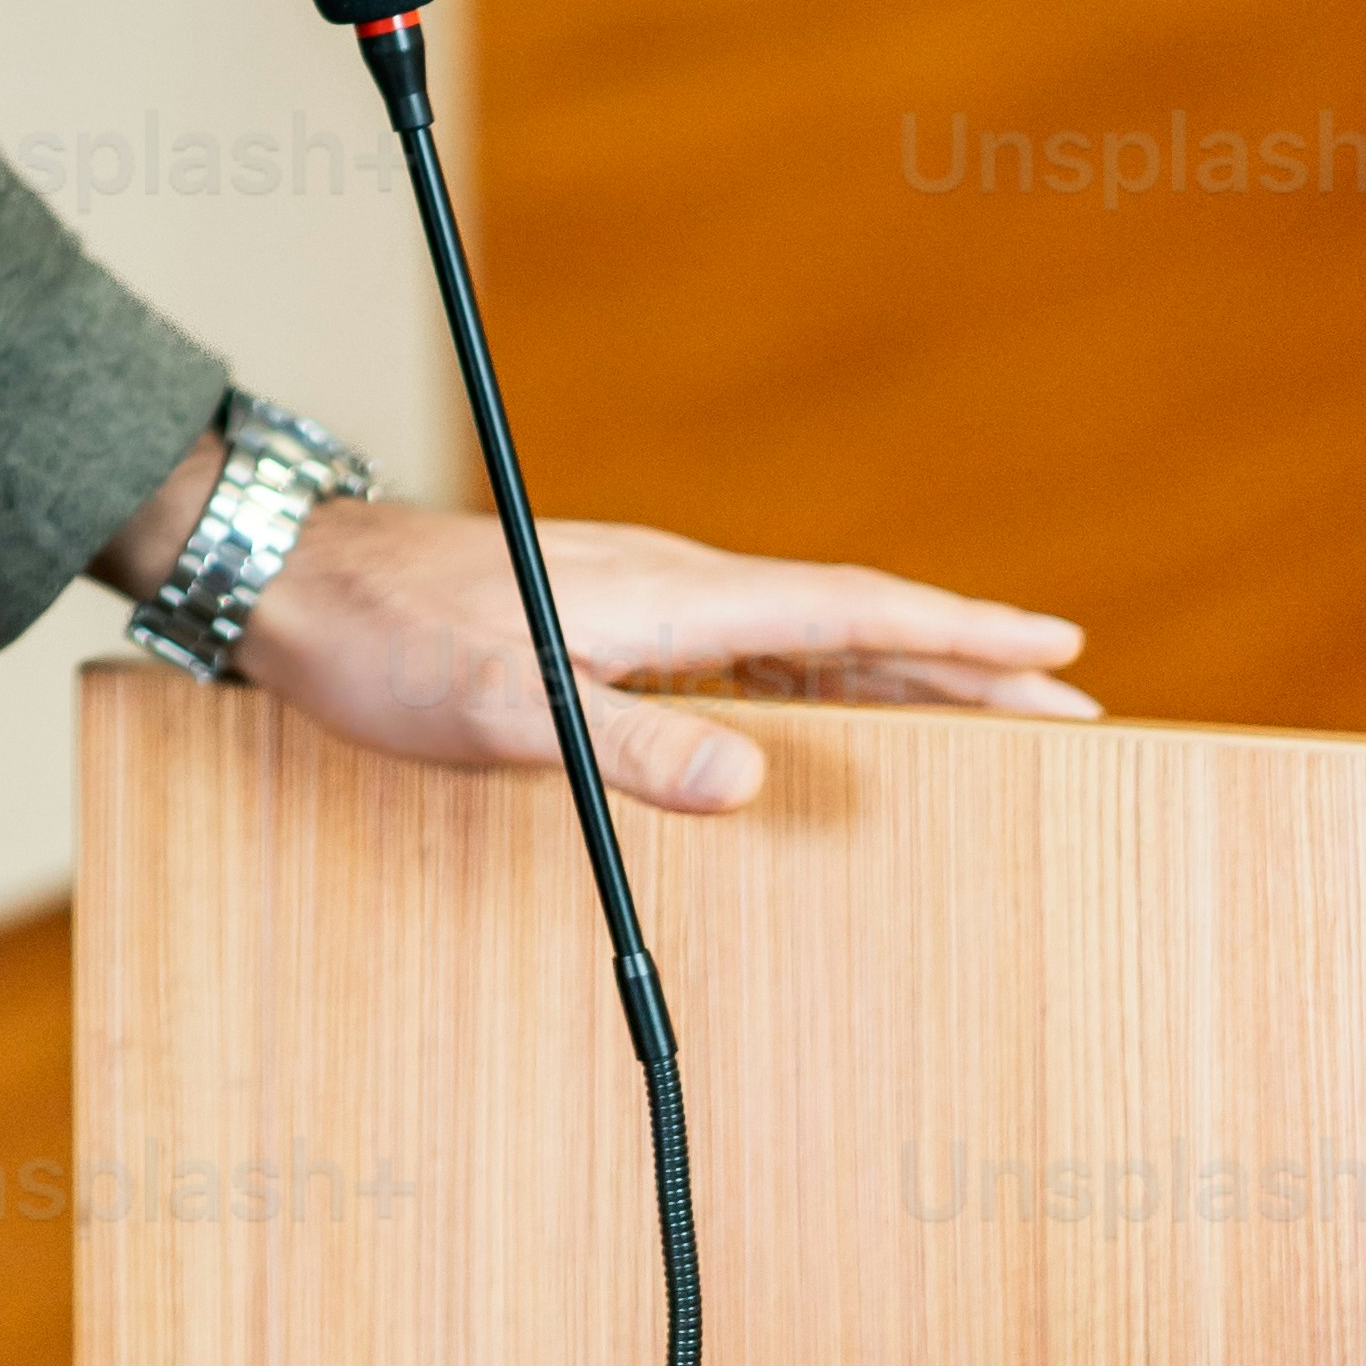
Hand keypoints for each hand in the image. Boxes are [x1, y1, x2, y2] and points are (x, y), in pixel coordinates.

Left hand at [101, 469, 1093, 808]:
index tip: (1060, 649)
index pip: (850, 606)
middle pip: (849, 620)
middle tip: (1069, 700)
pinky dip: (817, 675)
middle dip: (963, 658)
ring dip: (898, 666)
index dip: (960, 632)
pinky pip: (746, 648)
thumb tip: (754, 783)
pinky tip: (826, 713)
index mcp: (671, 597)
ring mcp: (641, 600)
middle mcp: (672, 586)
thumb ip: (630, 750)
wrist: (296, 583)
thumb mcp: (504, 714)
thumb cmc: (390, 646)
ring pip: (803, 632)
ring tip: (982, 708)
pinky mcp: (605, 622)